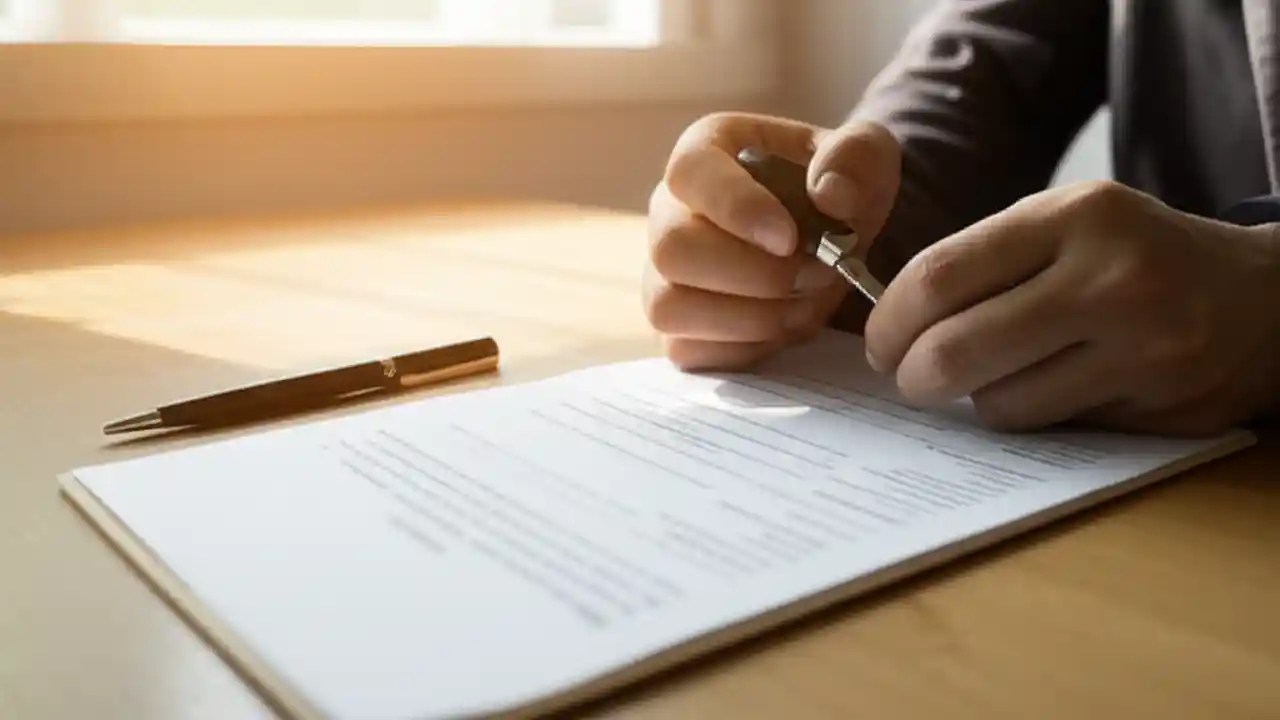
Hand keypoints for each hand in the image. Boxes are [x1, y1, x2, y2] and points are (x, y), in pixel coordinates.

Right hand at [643, 112, 900, 369]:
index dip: (736, 208)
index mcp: (705, 151)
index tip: (790, 238)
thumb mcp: (864, 155)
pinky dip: (744, 348)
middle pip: (672, 250)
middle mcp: (669, 211)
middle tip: (815, 274)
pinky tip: (783, 326)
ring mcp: (664, 273)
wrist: (835, 237)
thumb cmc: (837, 186)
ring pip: (669, 307)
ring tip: (804, 305)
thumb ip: (856, 157)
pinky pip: (686, 350)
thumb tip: (829, 194)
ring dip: (750, 317)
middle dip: (753, 274)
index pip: (690, 173)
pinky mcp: (677, 325)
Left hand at [865, 181, 1279, 435]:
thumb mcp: (1068, 225)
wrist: (1263, 299)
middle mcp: (1110, 278)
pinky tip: (1056, 388)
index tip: (880, 343)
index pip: (940, 276)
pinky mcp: (1160, 407)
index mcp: (1074, 216)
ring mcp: (1142, 348)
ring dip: (977, 402)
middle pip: (956, 350)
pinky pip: (1054, 430)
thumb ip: (985, 260)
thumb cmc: (1134, 258)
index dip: (890, 321)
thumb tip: (890, 322)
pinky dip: (1034, 417)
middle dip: (912, 376)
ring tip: (995, 378)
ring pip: (1001, 405)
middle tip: (909, 378)